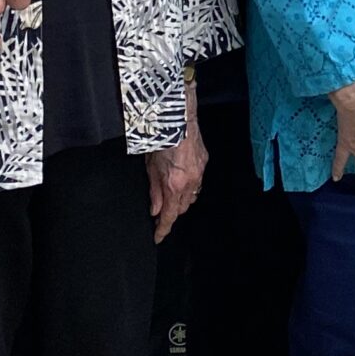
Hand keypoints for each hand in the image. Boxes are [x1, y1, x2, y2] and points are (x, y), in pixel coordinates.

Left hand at [146, 117, 206, 241]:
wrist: (177, 118)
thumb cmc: (160, 140)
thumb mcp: (150, 169)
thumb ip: (154, 192)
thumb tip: (155, 210)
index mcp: (174, 185)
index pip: (169, 216)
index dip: (163, 229)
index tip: (158, 237)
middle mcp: (190, 182)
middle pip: (182, 208)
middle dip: (172, 212)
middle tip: (160, 211)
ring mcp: (200, 172)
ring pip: (192, 196)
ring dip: (182, 199)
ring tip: (171, 194)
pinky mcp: (204, 162)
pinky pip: (198, 182)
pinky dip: (189, 185)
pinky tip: (181, 179)